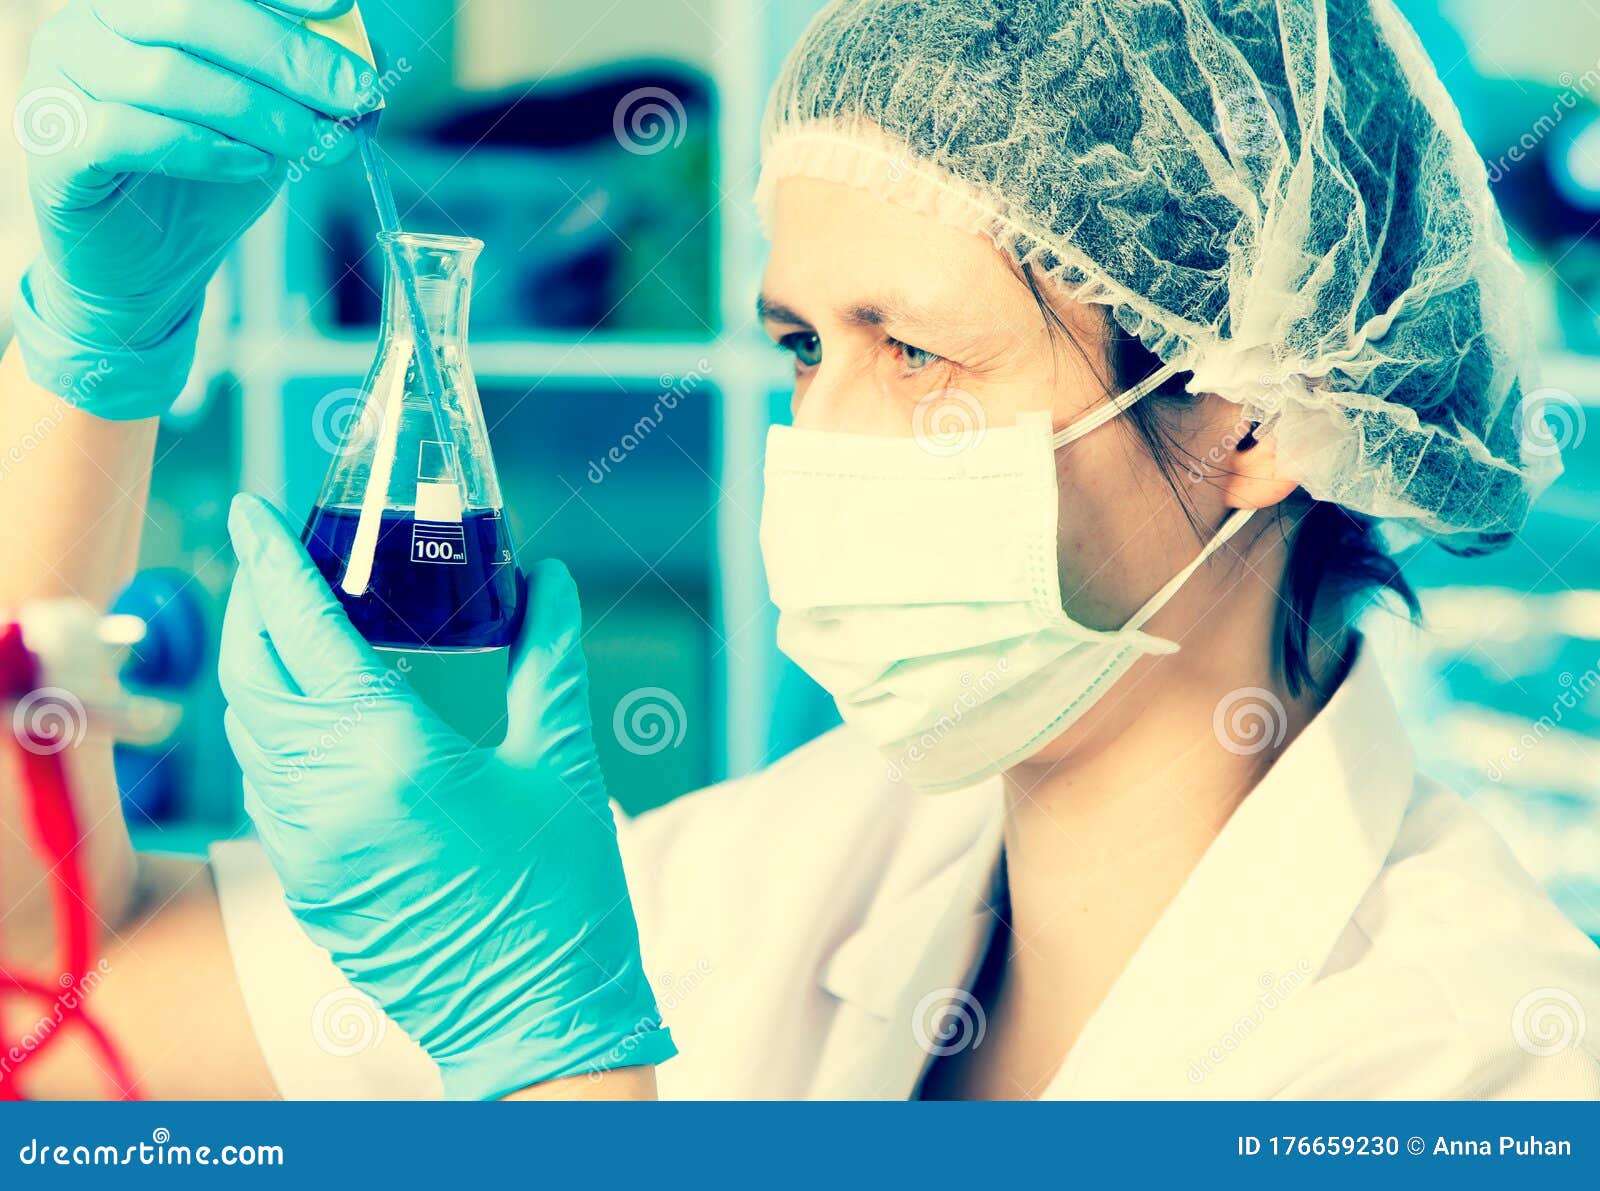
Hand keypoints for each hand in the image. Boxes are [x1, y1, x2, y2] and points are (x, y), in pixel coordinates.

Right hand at [11, 0, 377, 418]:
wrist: (152, 265)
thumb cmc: (209, 178)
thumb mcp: (271, 121)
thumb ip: (305, 84)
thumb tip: (370, 60)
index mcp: (139, 4)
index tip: (338, 7)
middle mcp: (88, 25)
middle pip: (190, 13)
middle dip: (285, 56)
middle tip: (355, 94)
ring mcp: (60, 81)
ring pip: (165, 76)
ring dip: (259, 112)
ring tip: (316, 144)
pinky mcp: (54, 147)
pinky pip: (128, 134)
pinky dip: (201, 149)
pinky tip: (250, 166)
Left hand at [218, 495, 673, 1098]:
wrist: (540, 1018)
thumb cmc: (564, 894)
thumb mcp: (563, 762)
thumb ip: (548, 657)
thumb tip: (552, 579)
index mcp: (392, 754)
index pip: (305, 630)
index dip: (272, 562)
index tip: (250, 510)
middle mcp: (327, 797)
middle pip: (255, 673)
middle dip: (253, 604)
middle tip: (274, 557)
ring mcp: (305, 847)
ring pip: (249, 731)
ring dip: (259, 666)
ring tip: (294, 622)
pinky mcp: (305, 883)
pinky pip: (264, 785)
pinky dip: (273, 730)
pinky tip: (314, 711)